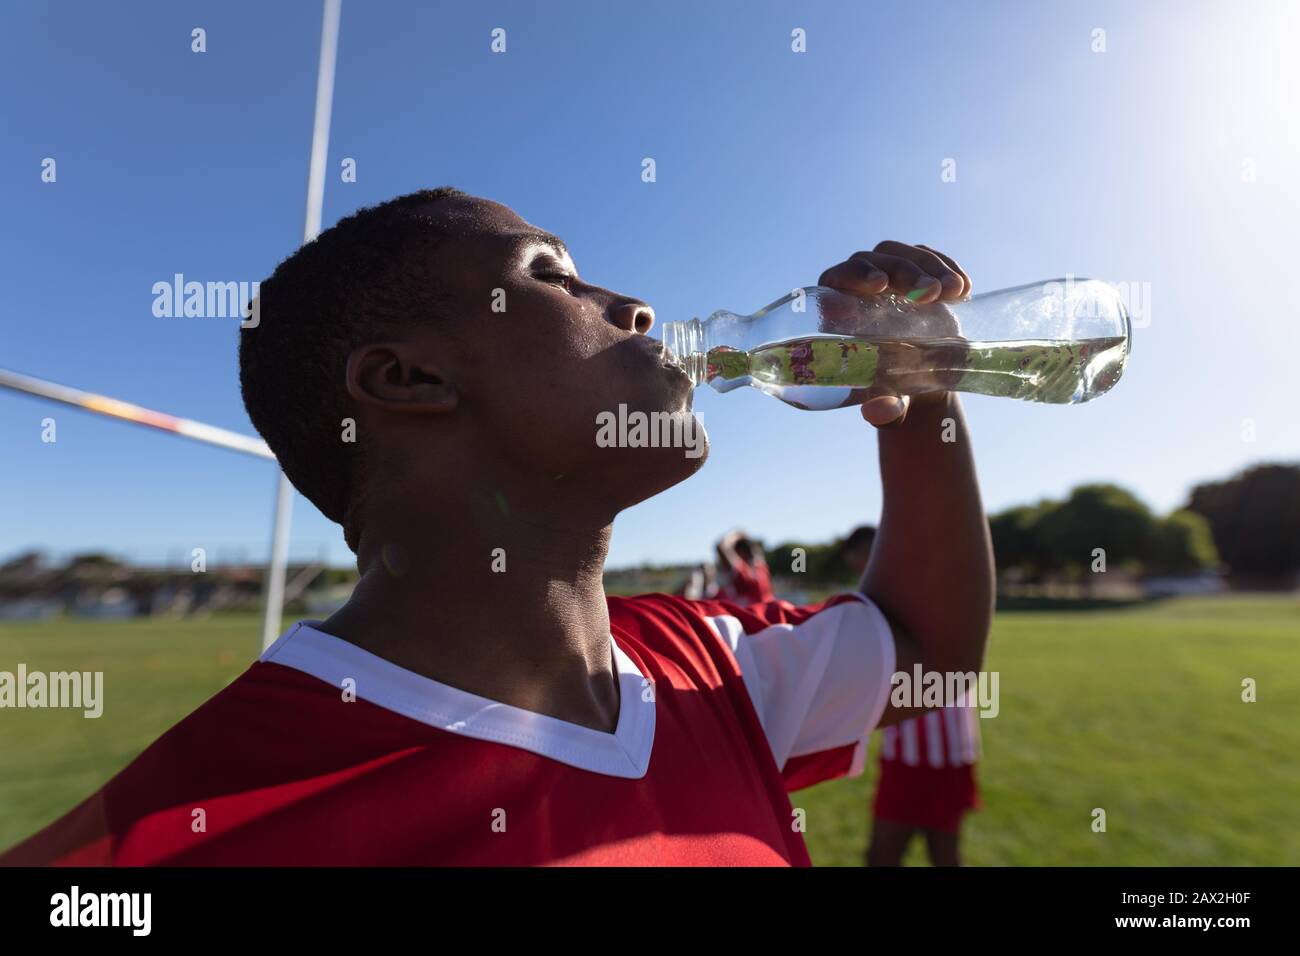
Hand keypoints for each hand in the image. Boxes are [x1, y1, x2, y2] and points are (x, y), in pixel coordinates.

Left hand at [817, 241, 971, 427]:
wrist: (921, 383)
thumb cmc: (891, 390)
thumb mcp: (887, 400)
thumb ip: (882, 408)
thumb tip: (878, 412)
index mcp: (837, 310)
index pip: (837, 278)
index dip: (855, 275)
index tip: (880, 286)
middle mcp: (858, 286)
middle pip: (874, 259)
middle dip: (904, 271)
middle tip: (932, 294)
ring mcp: (889, 274)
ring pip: (902, 253)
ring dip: (930, 267)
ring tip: (955, 292)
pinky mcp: (916, 271)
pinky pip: (928, 257)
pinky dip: (947, 266)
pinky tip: (964, 288)